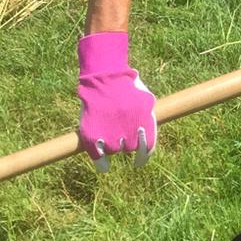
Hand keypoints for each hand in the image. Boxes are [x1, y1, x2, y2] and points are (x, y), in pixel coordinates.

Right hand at [77, 31, 156, 172]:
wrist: (104, 76)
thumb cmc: (126, 84)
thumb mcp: (145, 98)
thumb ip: (148, 117)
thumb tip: (146, 135)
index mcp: (145, 122)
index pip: (147, 148)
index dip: (143, 156)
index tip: (138, 162)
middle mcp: (129, 131)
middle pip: (130, 149)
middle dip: (127, 145)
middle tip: (123, 142)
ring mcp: (111, 134)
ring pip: (114, 151)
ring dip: (113, 147)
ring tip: (109, 134)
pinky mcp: (93, 136)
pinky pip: (98, 157)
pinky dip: (101, 163)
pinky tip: (104, 165)